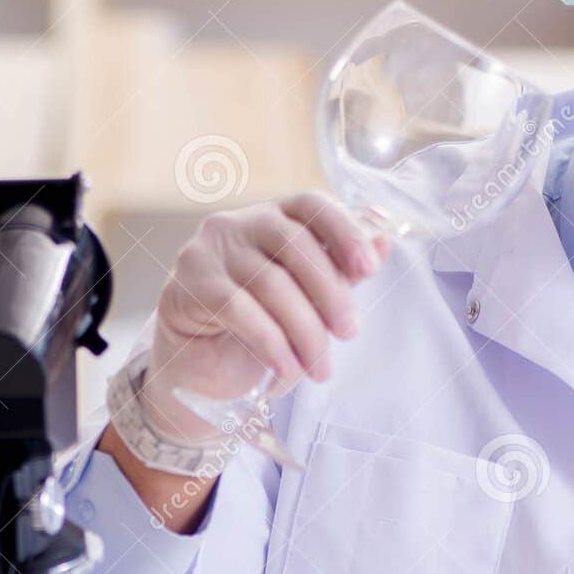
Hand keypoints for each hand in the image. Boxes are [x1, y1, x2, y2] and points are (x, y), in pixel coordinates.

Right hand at [140, 192, 387, 442]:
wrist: (200, 365)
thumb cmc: (259, 324)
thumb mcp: (308, 298)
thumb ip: (340, 270)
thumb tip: (384, 242)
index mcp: (274, 215)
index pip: (311, 205)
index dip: (344, 230)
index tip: (369, 268)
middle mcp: (238, 223)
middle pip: (294, 244)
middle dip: (330, 293)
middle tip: (349, 333)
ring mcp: (209, 250)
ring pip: (271, 283)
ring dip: (304, 331)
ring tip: (320, 367)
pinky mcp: (189, 284)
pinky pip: (239, 309)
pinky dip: (271, 342)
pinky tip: (288, 368)